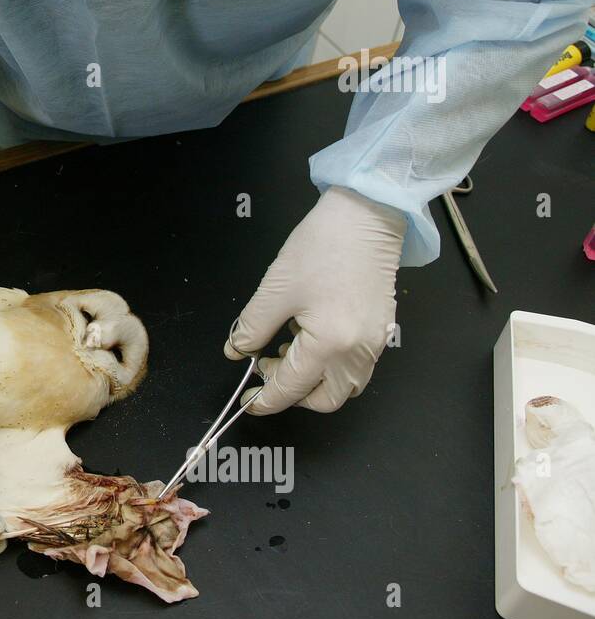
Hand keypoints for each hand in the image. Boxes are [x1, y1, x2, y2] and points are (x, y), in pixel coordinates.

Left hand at [224, 187, 405, 414]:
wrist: (366, 216)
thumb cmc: (322, 247)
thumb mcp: (275, 290)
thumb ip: (252, 328)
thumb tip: (237, 350)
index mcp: (330, 344)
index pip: (292, 388)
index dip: (266, 399)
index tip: (249, 402)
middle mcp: (358, 352)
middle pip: (325, 400)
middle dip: (293, 396)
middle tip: (267, 371)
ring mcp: (375, 343)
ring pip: (343, 386)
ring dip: (313, 381)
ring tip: (286, 350)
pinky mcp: (380, 330)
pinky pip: (354, 365)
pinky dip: (329, 365)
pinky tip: (308, 338)